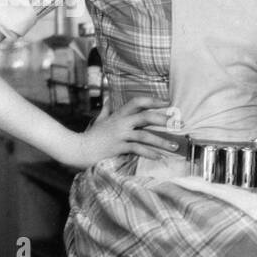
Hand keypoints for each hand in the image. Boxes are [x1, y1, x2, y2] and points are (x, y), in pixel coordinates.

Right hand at [64, 97, 180, 167]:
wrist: (77, 149)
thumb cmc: (90, 136)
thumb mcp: (99, 120)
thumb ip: (105, 110)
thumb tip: (107, 99)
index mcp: (118, 115)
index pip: (137, 102)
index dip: (152, 100)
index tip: (167, 102)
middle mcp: (121, 123)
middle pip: (145, 117)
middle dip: (163, 120)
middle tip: (179, 124)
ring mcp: (120, 135)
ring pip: (145, 136)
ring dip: (162, 142)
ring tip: (174, 147)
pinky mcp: (118, 148)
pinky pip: (137, 149)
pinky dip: (149, 153)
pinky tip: (158, 157)